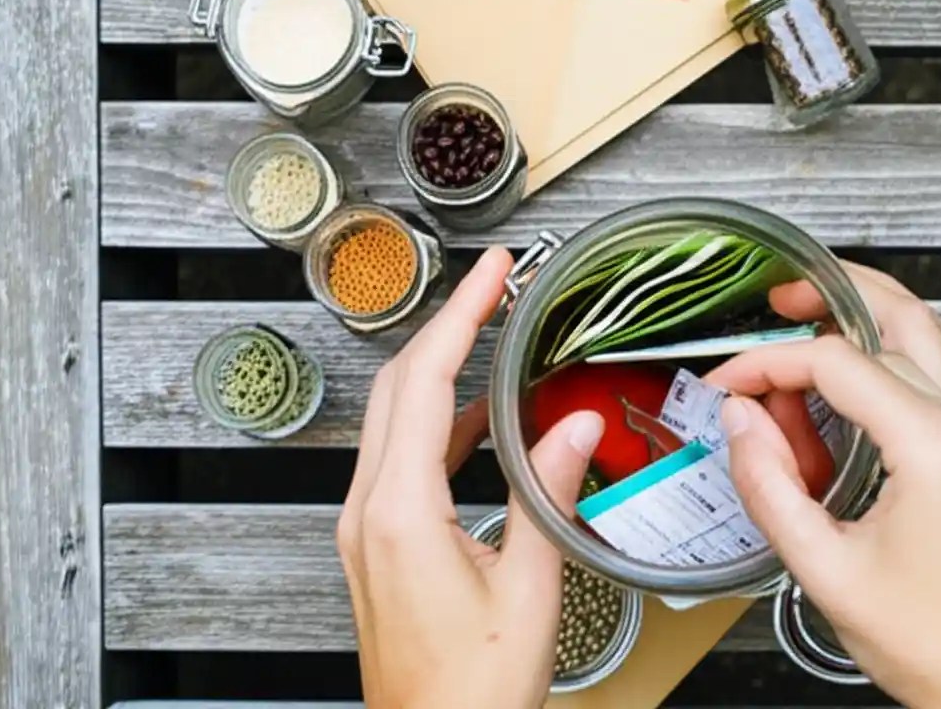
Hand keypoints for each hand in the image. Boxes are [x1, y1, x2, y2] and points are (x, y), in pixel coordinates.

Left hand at [336, 248, 604, 708]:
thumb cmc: (473, 692)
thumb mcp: (530, 587)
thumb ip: (548, 495)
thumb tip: (575, 427)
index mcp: (401, 513)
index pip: (422, 382)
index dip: (460, 315)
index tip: (492, 273)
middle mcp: (368, 512)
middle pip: (397, 387)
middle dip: (446, 324)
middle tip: (494, 284)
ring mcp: (365, 528)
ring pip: (393, 419)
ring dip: (437, 368)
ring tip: (489, 334)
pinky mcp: (376, 544)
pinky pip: (399, 459)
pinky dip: (435, 422)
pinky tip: (475, 419)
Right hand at [707, 265, 940, 708]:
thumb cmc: (931, 645)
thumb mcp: (824, 569)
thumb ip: (769, 485)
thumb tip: (741, 421)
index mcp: (937, 451)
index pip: (839, 365)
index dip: (769, 364)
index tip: (729, 386)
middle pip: (899, 323)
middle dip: (831, 298)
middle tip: (781, 296)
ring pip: (935, 339)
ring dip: (876, 314)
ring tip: (822, 311)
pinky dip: (907, 356)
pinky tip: (874, 371)